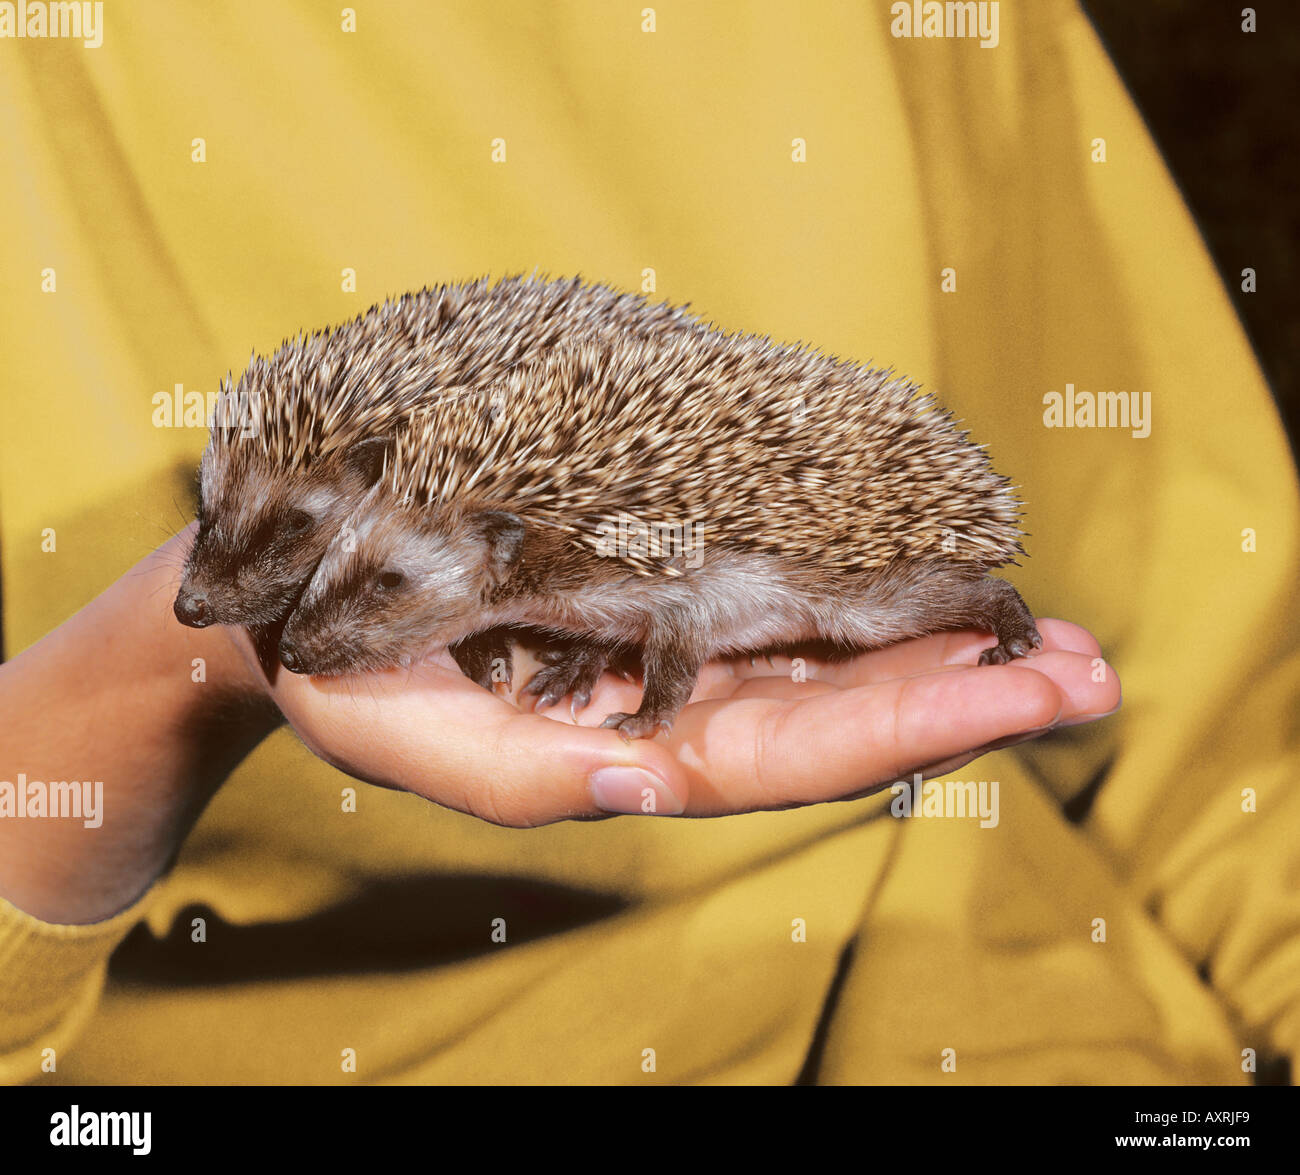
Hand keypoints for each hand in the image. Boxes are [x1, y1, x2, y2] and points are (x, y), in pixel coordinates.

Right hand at [242, 618, 1118, 824]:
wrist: (313, 600)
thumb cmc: (353, 675)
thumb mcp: (415, 737)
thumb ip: (529, 777)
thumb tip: (644, 784)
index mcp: (631, 754)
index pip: (797, 752)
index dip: (916, 719)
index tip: (1027, 689)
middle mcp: (678, 703)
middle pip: (845, 709)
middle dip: (968, 690)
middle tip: (1093, 666)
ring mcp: (681, 644)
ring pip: (829, 650)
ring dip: (939, 639)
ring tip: (1051, 626)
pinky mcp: (666, 583)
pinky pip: (777, 586)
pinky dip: (859, 580)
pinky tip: (930, 564)